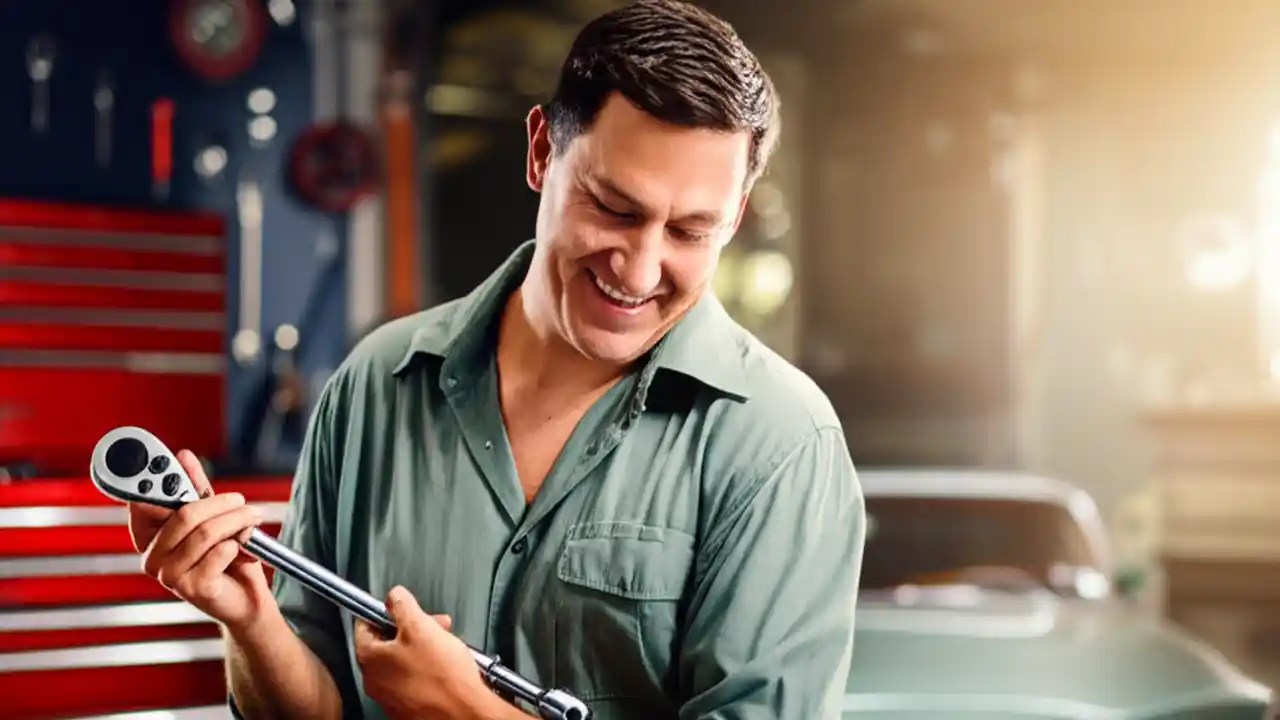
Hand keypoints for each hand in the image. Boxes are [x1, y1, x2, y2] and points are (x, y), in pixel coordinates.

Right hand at [128, 450, 272, 631]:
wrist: (246, 599)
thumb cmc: (227, 560)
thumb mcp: (211, 516)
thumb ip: (195, 488)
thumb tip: (183, 456)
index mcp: (148, 536)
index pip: (142, 502)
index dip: (155, 480)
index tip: (172, 459)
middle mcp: (152, 557)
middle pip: (183, 515)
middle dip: (219, 503)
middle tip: (239, 500)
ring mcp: (169, 575)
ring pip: (205, 532)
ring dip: (236, 521)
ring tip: (251, 520)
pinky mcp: (192, 589)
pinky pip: (219, 553)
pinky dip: (238, 545)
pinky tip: (242, 551)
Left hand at [355, 586, 512, 719]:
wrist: (464, 713)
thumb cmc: (442, 675)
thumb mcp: (421, 627)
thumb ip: (402, 606)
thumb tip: (394, 595)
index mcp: (370, 658)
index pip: (364, 625)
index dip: (386, 611)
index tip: (402, 607)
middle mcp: (374, 681)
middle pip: (387, 643)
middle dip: (412, 628)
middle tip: (435, 625)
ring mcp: (390, 698)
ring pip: (402, 661)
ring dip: (422, 647)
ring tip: (446, 645)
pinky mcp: (408, 709)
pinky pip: (413, 681)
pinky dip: (426, 670)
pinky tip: (445, 667)